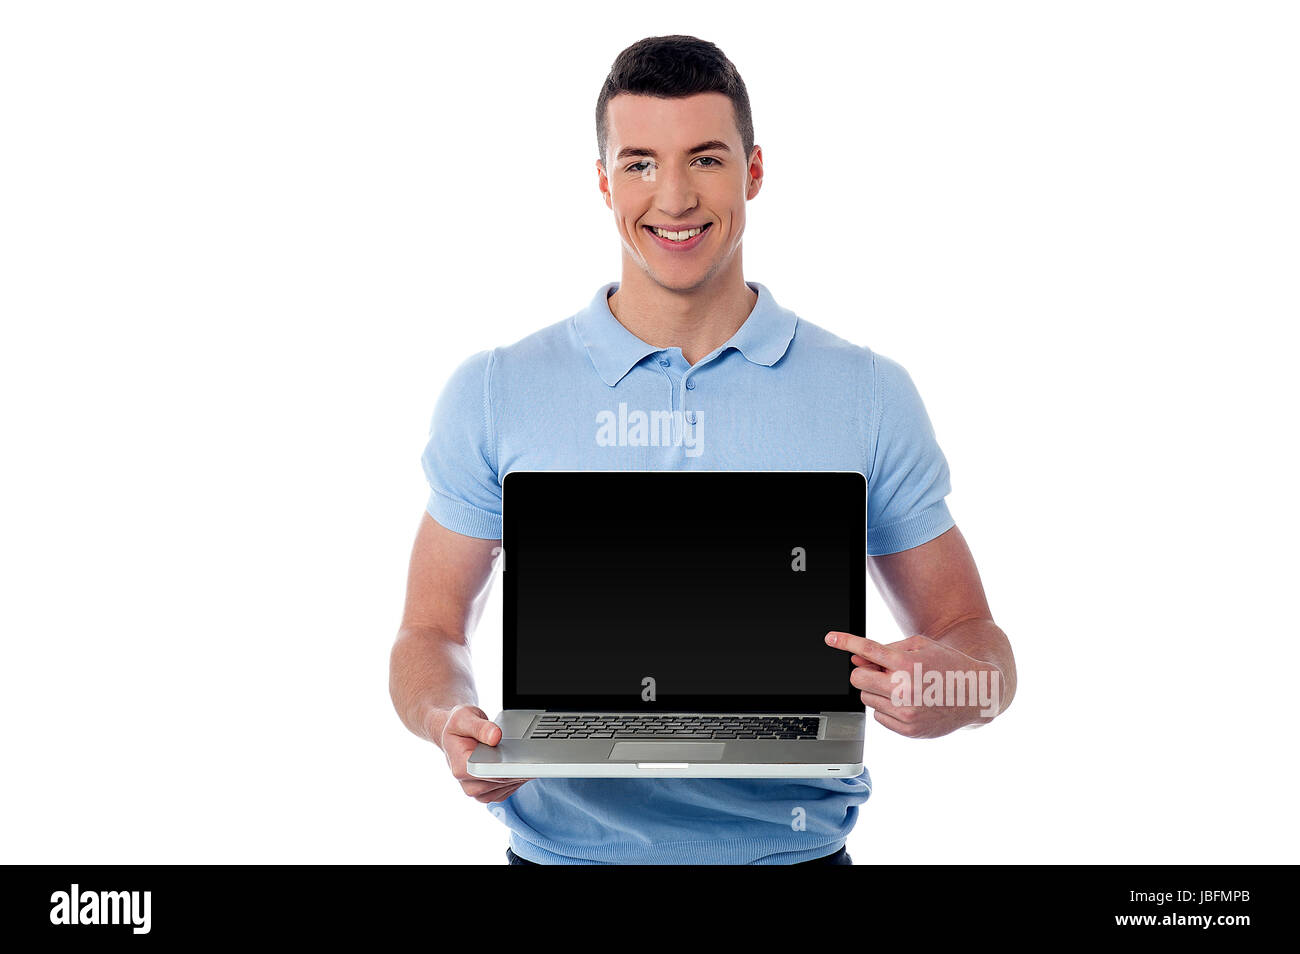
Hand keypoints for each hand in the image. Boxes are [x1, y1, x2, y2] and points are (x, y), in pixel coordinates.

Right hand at [437, 704, 532, 802]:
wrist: (454, 736)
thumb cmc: (458, 727)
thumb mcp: (464, 718)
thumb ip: (480, 727)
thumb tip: (495, 736)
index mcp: (461, 767)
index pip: (490, 772)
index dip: (509, 766)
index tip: (524, 760)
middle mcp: (468, 783)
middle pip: (502, 780)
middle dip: (518, 767)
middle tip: (531, 753)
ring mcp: (478, 791)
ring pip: (507, 786)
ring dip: (519, 773)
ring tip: (525, 756)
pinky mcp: (487, 793)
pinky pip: (508, 789)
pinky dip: (517, 778)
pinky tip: (520, 765)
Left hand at [824, 631, 1004, 738]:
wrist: (976, 694)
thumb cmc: (947, 665)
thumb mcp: (920, 646)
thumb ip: (885, 649)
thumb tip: (855, 658)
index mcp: (907, 664)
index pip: (868, 650)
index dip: (845, 642)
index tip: (829, 638)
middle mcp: (904, 689)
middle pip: (858, 679)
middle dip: (863, 672)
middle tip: (880, 671)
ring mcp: (906, 712)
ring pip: (867, 698)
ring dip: (876, 690)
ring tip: (901, 687)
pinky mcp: (908, 730)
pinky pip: (879, 716)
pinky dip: (887, 708)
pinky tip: (908, 702)